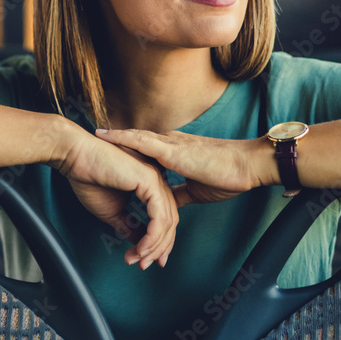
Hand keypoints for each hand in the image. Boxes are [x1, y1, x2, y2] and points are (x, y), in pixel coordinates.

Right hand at [54, 132, 178, 269]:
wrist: (75, 157)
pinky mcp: (150, 181)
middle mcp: (158, 181)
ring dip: (153, 246)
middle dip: (159, 248)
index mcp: (150, 185)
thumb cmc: (89, 178)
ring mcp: (156, 179)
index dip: (158, 242)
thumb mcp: (112, 210)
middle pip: (170, 222)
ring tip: (138, 260)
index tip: (147, 260)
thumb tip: (138, 244)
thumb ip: (127, 225)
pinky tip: (139, 248)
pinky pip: (158, 217)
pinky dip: (151, 237)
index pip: (164, 217)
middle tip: (144, 265)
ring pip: (167, 222)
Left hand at [94, 128, 265, 207]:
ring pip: (135, 138)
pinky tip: (107, 135)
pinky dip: (122, 137)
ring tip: (95, 134)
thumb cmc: (226, 176)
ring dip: (114, 138)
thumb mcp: (195, 190)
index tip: (110, 148)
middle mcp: (169, 144)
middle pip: (136, 141)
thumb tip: (164, 205)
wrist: (245, 167)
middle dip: (116, 142)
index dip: (127, 148)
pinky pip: (141, 141)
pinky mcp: (171, 150)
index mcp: (175, 154)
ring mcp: (169, 145)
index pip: (146, 150)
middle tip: (95, 139)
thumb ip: (178, 194)